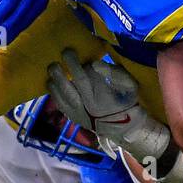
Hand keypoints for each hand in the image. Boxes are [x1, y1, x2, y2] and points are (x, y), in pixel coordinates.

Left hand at [48, 51, 169, 160]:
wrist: (122, 129)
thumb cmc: (127, 103)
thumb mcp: (130, 86)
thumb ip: (117, 73)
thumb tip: (95, 63)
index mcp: (102, 97)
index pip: (89, 77)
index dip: (84, 65)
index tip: (86, 58)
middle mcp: (87, 105)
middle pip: (72, 85)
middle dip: (66, 68)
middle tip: (63, 54)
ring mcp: (77, 113)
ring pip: (61, 95)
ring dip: (55, 80)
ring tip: (53, 67)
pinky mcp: (72, 117)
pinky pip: (59, 103)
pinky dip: (54, 92)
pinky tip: (51, 82)